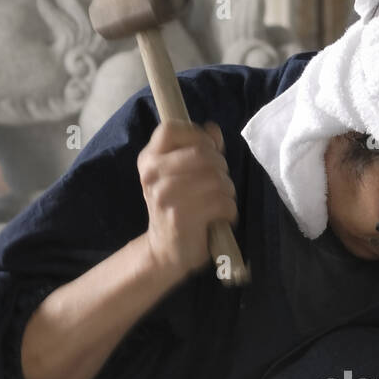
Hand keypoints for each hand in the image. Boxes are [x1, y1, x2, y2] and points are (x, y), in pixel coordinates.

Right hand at [137, 119, 237, 278]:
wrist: (165, 250)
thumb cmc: (178, 207)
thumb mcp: (181, 174)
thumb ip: (198, 148)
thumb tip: (213, 130)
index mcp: (149, 159)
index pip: (170, 129)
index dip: (197, 136)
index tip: (208, 151)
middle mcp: (152, 175)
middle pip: (201, 153)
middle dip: (221, 167)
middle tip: (219, 182)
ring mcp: (165, 196)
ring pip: (216, 178)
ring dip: (228, 190)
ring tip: (220, 200)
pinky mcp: (181, 218)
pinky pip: (222, 202)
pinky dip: (229, 210)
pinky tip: (220, 216)